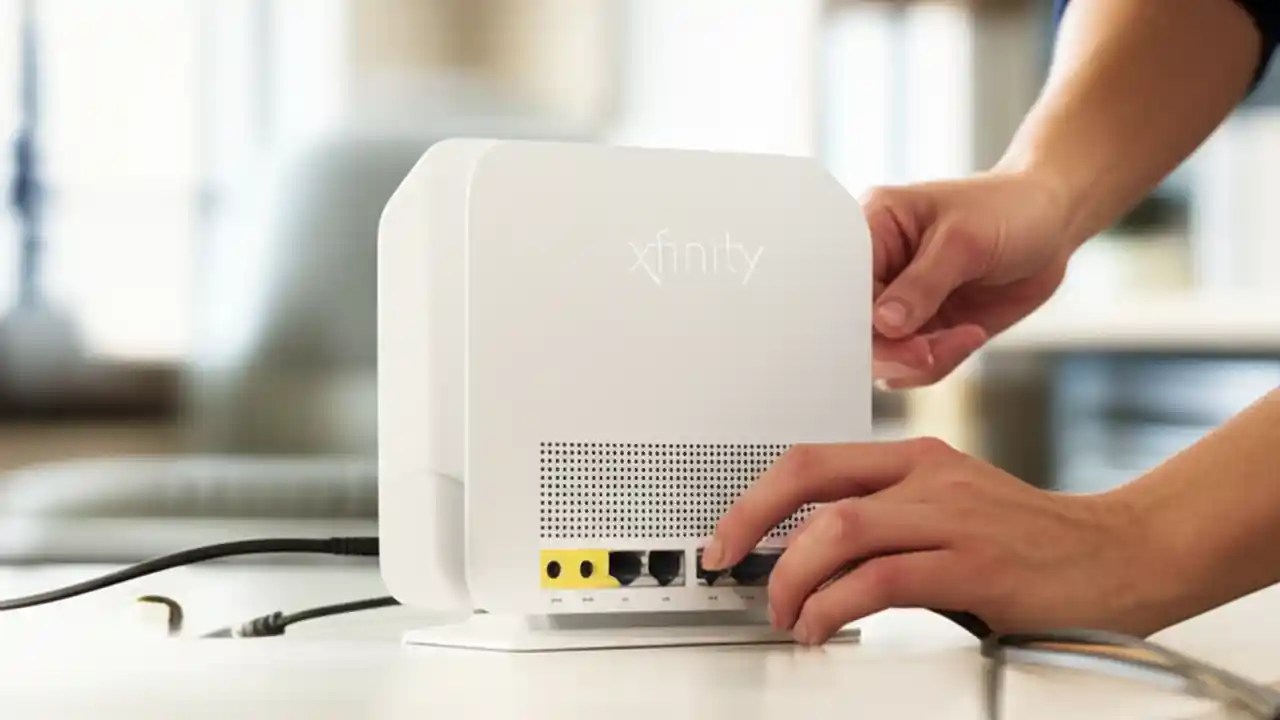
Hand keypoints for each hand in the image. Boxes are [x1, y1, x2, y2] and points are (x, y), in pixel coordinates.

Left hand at [701, 439, 1171, 644]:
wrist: (1121, 554)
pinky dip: (836, 605)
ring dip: (793, 575)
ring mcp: (952, 517)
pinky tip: (824, 624)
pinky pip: (881, 579)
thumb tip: (810, 552)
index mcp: (918, 458)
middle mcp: (929, 476)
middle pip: (811, 480)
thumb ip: (890, 516)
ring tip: (785, 611)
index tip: (727, 533)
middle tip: (729, 564)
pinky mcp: (975, 566)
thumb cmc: (1033, 539)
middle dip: (751, 522)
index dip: (756, 496)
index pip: (814, 460)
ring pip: (839, 529)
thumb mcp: (953, 506)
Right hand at [866, 171, 1076, 388]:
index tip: (894, 333)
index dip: (859, 314)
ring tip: (964, 337)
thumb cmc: (1010, 209)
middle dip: (892, 348)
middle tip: (928, 352)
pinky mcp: (926, 325)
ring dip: (920, 359)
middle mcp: (879, 266)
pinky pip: (914, 363)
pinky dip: (939, 362)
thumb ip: (922, 284)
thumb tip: (884, 325)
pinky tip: (970, 334)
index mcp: (873, 227)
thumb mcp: (965, 240)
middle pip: (856, 325)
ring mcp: (901, 300)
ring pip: (884, 352)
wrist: (1054, 222)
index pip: (843, 282)